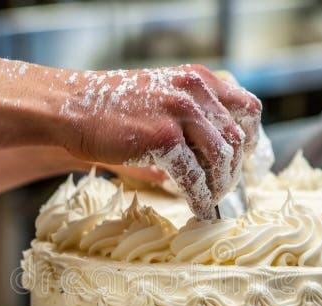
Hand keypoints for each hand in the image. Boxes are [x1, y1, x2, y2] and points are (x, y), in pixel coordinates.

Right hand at [56, 64, 260, 218]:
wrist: (72, 107)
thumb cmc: (111, 108)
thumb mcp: (160, 96)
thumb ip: (190, 116)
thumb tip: (213, 157)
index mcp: (198, 79)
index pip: (246, 108)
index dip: (250, 138)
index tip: (244, 159)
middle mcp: (194, 90)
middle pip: (235, 138)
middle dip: (233, 170)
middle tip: (224, 189)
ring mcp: (179, 112)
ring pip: (220, 158)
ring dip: (219, 186)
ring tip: (211, 201)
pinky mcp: (163, 138)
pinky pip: (193, 176)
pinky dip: (200, 199)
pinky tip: (199, 210)